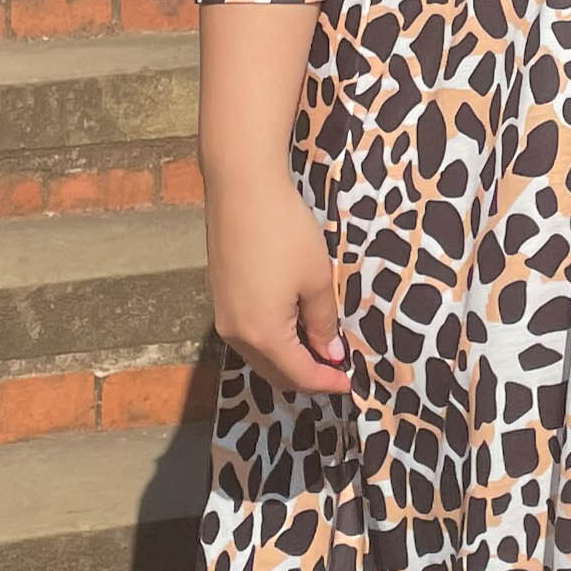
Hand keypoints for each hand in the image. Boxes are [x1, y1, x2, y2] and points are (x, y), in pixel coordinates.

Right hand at [205, 166, 349, 396]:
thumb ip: (323, 324)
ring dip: (288, 360)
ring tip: (319, 347)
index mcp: (263, 334)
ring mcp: (223, 317)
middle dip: (307, 377)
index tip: (350, 382)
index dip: (327, 383)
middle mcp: (236, 334)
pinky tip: (293, 326)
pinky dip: (272, 342)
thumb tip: (330, 354)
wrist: (241, 188)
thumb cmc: (285, 232)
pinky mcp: (219, 299)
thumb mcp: (317, 280)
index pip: (299, 376)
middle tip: (337, 368)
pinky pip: (248, 336)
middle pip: (275, 373)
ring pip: (259, 357)